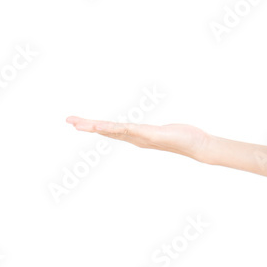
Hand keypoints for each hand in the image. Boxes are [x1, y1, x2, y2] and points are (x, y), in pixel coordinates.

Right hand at [65, 115, 212, 162]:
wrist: (197, 146)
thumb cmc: (183, 138)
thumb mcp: (162, 132)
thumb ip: (153, 132)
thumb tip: (147, 131)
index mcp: (136, 136)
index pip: (111, 129)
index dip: (94, 126)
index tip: (77, 123)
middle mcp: (136, 138)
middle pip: (107, 130)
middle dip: (87, 126)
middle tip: (69, 120)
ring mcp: (142, 137)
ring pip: (115, 131)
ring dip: (97, 127)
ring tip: (80, 124)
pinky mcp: (151, 135)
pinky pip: (129, 130)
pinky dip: (115, 128)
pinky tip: (104, 126)